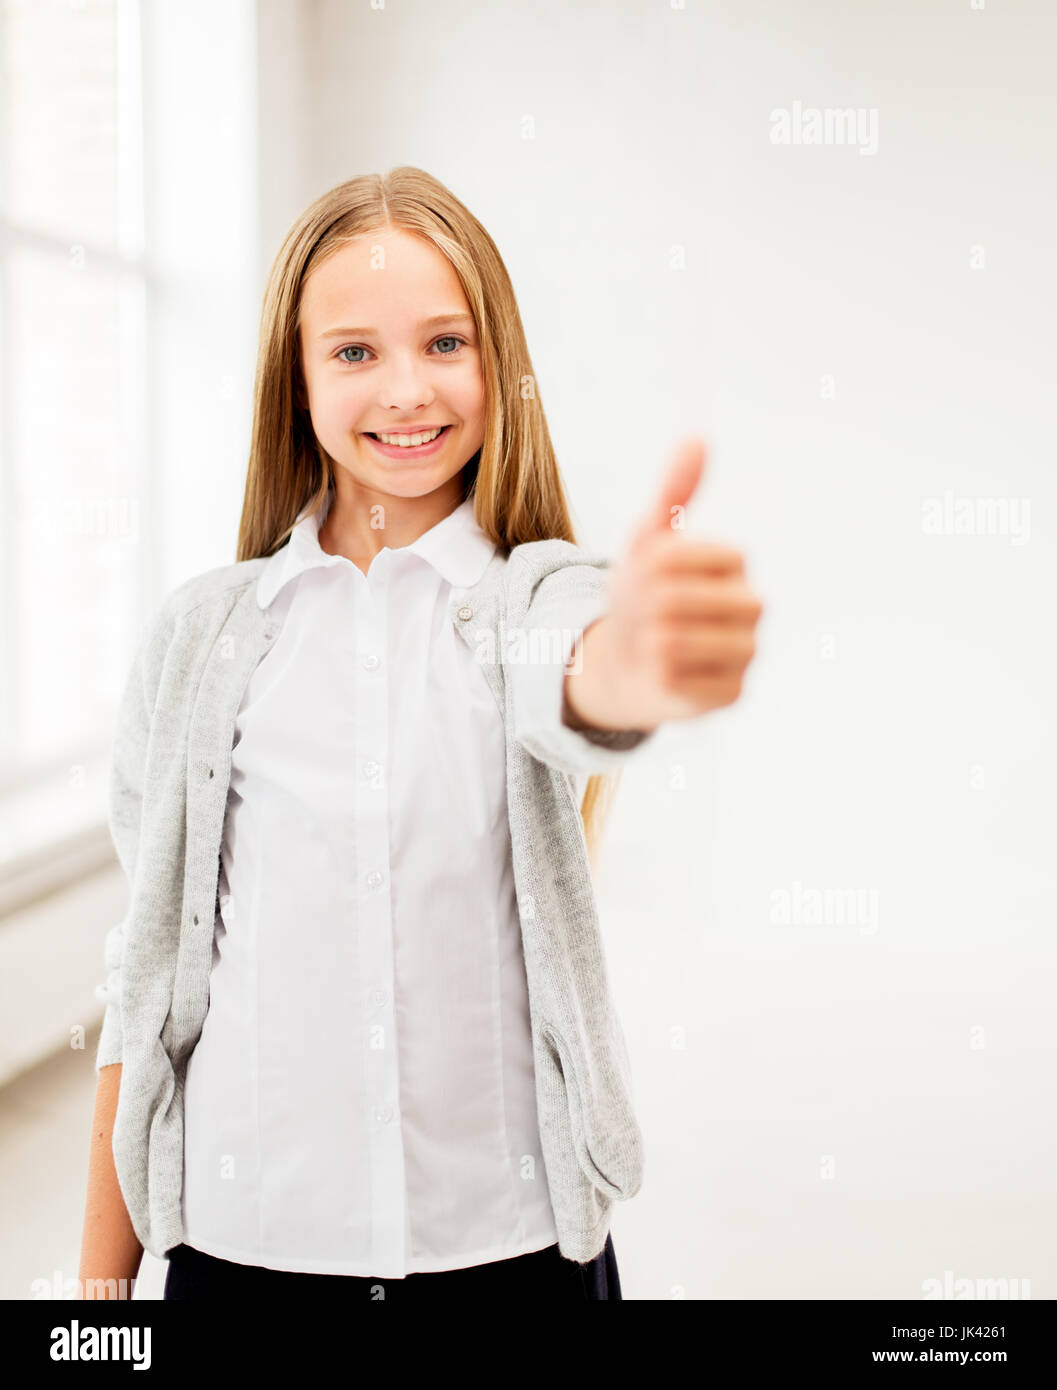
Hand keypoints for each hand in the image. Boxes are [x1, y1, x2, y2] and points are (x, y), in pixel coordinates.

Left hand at [594, 436, 763, 726]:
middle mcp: (752, 606)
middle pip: (669, 601)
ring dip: (642, 643)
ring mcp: (747, 653)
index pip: (673, 557)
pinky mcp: (733, 694)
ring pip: (670, 643)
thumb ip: (675, 492)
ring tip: (648, 643)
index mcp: (736, 563)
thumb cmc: (644, 595)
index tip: (643, 577)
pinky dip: (655, 678)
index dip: (642, 568)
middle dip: (639, 609)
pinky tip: (662, 674)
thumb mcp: (649, 539)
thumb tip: (697, 437)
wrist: (632, 661)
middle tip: (640, 616)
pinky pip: (676, 683)